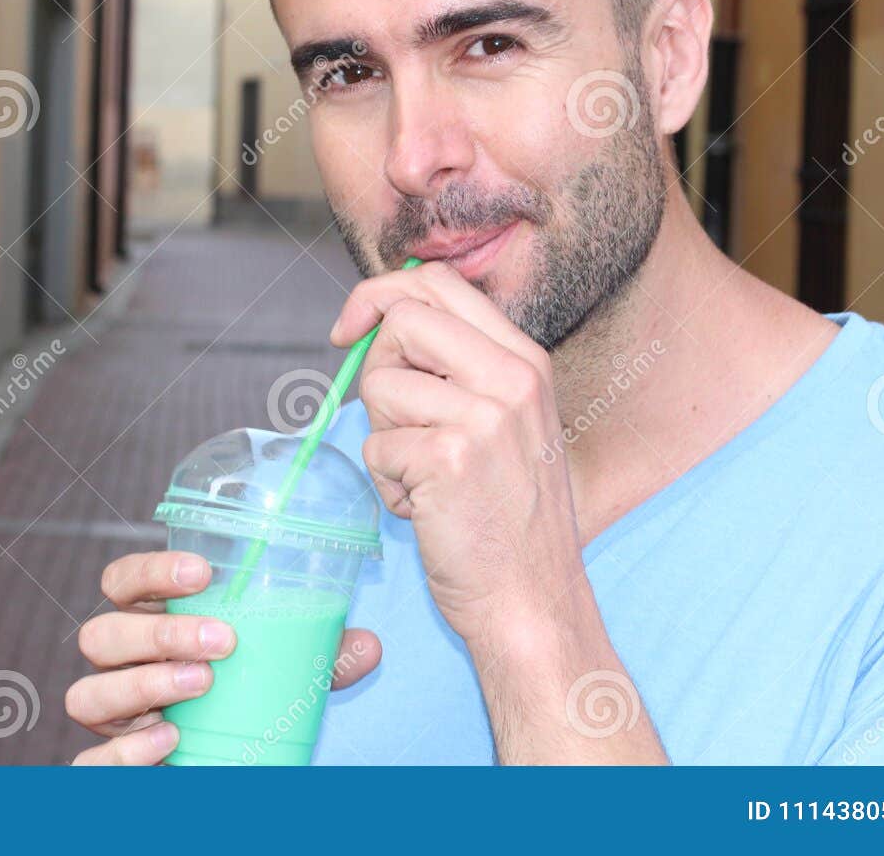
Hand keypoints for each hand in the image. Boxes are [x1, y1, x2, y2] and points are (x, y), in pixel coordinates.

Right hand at [65, 550, 381, 763]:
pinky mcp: (108, 765)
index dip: (151, 570)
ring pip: (88, 695)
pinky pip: (90, 762)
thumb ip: (320, 653)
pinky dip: (124, 752)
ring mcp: (110, 717)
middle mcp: (119, 666)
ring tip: (204, 683)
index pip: (122, 581)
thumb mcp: (286, 668)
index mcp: (149, 622)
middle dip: (160, 632)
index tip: (204, 571)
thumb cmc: (245, 694)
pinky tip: (169, 737)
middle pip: (103, 635)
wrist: (227, 766)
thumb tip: (370, 646)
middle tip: (223, 640)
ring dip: (145, 684)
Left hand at [334, 260, 587, 652]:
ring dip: (385, 439)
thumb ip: (459, 368)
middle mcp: (512, 378)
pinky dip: (388, 484)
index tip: (351, 329)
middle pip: (402, 321)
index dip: (380, 294)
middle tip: (398, 426)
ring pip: (380, 387)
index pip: (440, 284)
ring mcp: (484, 416)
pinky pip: (376, 446)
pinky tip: (427, 509)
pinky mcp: (448, 459)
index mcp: (525, 361)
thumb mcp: (506, 422)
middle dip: (376, 370)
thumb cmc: (507, 518)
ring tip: (425, 478)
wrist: (532, 599)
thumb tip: (377, 322)